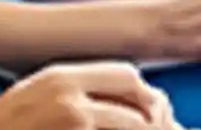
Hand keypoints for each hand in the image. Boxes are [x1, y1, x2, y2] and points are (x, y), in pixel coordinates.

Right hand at [0, 62, 181, 128]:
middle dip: (157, 117)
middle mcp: (67, 93)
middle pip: (138, 95)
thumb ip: (76, 97)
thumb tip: (131, 111)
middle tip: (165, 129)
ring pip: (137, 125)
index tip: (155, 115)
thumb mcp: (35, 100)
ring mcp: (72, 120)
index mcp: (59, 76)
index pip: (125, 75)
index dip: (146, 96)